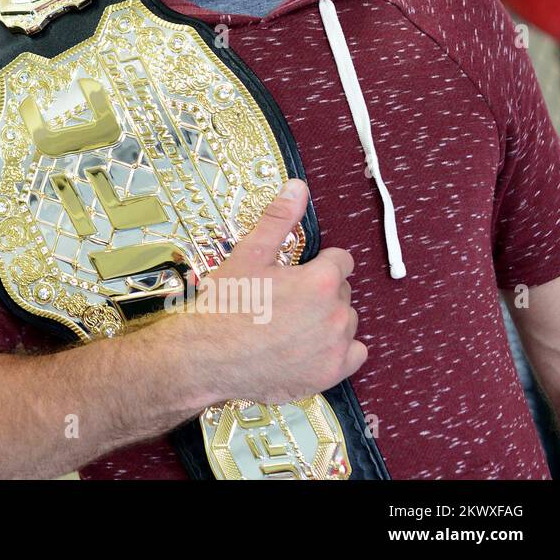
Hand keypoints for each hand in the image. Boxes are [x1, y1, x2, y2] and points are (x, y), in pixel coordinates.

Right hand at [197, 179, 366, 404]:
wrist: (206, 357)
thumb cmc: (225, 304)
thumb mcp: (249, 255)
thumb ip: (279, 219)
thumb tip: (298, 186)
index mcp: (321, 281)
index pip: (341, 261)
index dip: (318, 263)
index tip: (295, 273)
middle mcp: (336, 314)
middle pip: (342, 291)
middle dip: (320, 291)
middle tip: (285, 300)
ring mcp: (336, 347)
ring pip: (346, 322)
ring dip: (328, 320)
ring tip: (292, 325)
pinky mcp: (331, 373)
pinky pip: (353, 354)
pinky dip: (337, 349)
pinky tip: (308, 347)